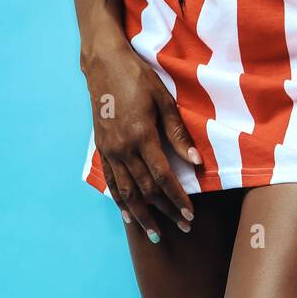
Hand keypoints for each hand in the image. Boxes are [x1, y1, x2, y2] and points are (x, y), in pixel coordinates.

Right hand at [82, 33, 202, 242]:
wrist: (103, 64)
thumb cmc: (138, 77)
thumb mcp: (163, 99)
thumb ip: (177, 133)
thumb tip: (195, 161)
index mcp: (142, 135)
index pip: (163, 176)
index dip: (177, 198)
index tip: (191, 214)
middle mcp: (123, 148)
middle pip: (146, 189)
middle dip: (166, 211)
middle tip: (183, 228)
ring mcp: (109, 150)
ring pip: (126, 192)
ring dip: (141, 215)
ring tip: (155, 233)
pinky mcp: (101, 148)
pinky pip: (110, 181)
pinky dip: (119, 200)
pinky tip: (127, 214)